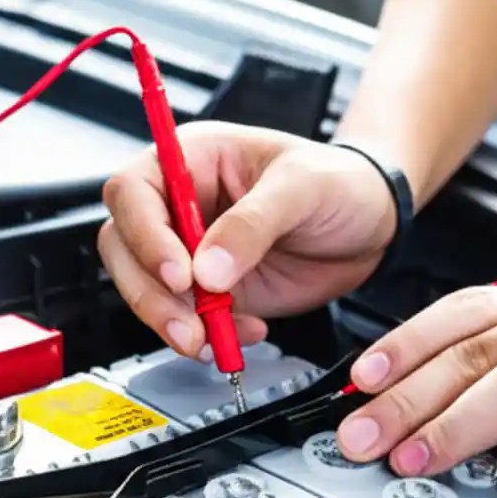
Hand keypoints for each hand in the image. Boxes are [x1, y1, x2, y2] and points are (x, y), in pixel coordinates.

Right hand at [98, 121, 400, 358]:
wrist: (372, 223)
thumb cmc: (340, 181)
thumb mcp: (302, 187)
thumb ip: (253, 224)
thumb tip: (207, 269)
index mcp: (190, 158)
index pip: (133, 191)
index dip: (144, 235)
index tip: (180, 274)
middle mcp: (178, 203)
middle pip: (124, 246)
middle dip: (150, 293)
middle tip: (188, 324)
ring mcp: (188, 250)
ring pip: (143, 288)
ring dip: (170, 321)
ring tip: (213, 339)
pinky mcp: (206, 290)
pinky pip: (181, 318)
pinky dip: (203, 336)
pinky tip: (243, 332)